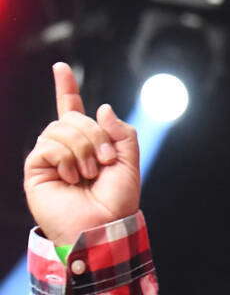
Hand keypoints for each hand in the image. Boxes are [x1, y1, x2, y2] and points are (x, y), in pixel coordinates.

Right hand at [23, 63, 140, 245]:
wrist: (103, 226)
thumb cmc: (117, 201)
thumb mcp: (129, 162)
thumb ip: (122, 132)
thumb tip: (101, 107)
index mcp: (87, 145)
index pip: (71, 110)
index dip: (66, 88)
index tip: (60, 68)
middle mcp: (66, 148)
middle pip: (74, 117)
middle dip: (95, 135)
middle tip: (105, 161)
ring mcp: (50, 158)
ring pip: (61, 129)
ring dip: (83, 149)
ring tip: (88, 174)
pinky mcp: (36, 169)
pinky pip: (48, 145)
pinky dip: (67, 158)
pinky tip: (72, 178)